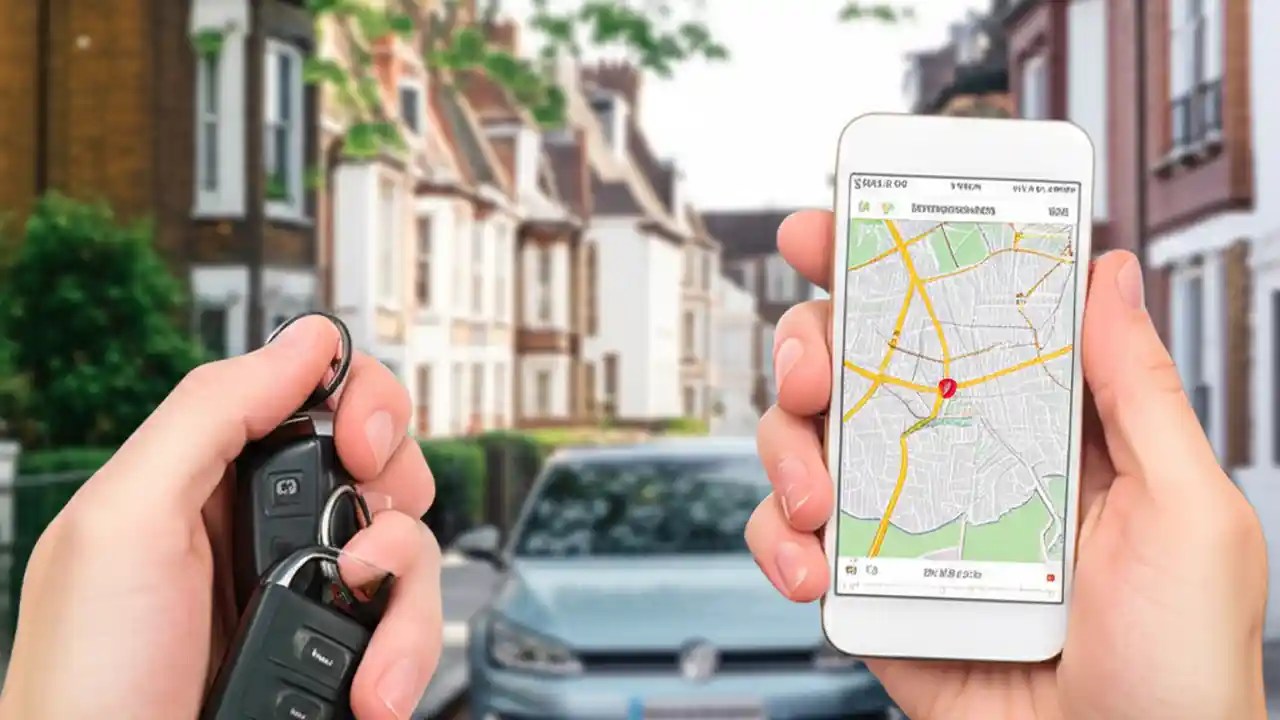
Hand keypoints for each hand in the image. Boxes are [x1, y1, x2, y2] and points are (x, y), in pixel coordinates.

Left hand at [0, 316, 440, 718]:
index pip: (314, 396)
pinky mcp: (343, 661)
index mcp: (208, 482)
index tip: (361, 445)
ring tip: (362, 648)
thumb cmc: (87, 692)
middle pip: (382, 465)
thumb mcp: (123, 523)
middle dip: (395, 497)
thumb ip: (211, 412)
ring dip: (405, 595)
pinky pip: (414, 630)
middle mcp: (266, 533)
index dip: (360, 403)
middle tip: (362, 543)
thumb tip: (306, 340)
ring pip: (410, 550)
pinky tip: (370, 692)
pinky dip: (408, 657)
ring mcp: (310, 599)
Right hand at [746, 211, 1268, 718]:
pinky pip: (792, 538)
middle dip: (809, 347)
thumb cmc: (1183, 663)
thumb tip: (1107, 274)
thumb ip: (1138, 389)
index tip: (835, 227)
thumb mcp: (1188, 510)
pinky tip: (813, 566)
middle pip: (857, 366)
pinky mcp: (867, 587)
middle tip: (810, 370)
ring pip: (807, 442)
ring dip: (786, 451)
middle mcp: (961, 460)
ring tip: (816, 499)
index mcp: (1038, 427)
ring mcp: (905, 522)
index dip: (890, 264)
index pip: (957, 318)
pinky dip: (779, 542)